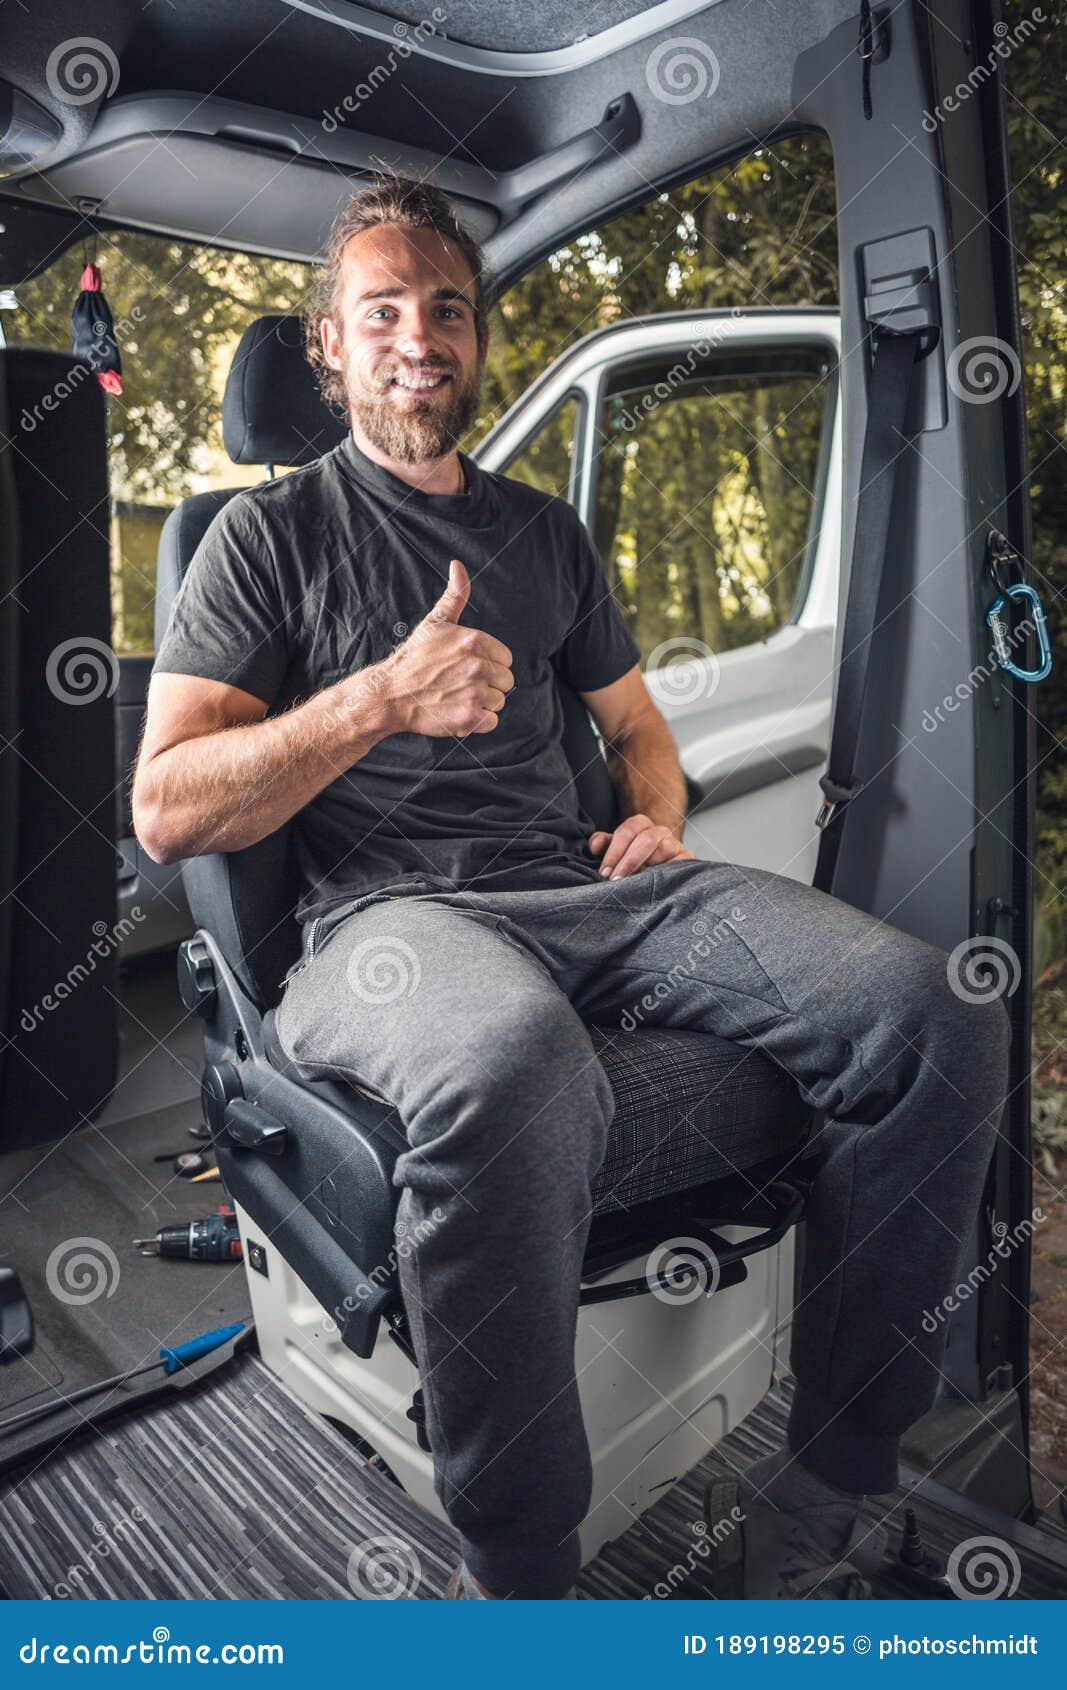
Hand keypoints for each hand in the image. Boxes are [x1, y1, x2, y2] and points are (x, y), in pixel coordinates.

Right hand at [374, 559, 513, 736]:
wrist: (390, 694)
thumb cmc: (413, 658)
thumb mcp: (435, 622)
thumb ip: (454, 595)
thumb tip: (457, 566)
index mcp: (474, 641)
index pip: (506, 659)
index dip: (490, 664)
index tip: (466, 666)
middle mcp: (478, 666)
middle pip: (506, 681)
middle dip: (488, 684)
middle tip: (460, 683)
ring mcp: (474, 693)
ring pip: (499, 701)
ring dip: (482, 703)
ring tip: (457, 697)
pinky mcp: (470, 718)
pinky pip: (492, 721)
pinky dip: (478, 721)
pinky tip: (457, 711)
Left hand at [588, 814, 694, 879]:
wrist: (659, 869)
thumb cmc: (633, 860)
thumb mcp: (616, 850)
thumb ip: (604, 844)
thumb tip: (594, 846)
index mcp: (640, 824)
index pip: (627, 831)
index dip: (614, 851)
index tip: (604, 872)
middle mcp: (660, 831)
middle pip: (645, 840)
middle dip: (628, 861)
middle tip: (616, 881)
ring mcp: (675, 845)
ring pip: (663, 850)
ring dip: (647, 869)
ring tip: (634, 886)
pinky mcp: (688, 860)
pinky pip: (680, 864)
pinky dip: (668, 874)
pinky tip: (655, 887)